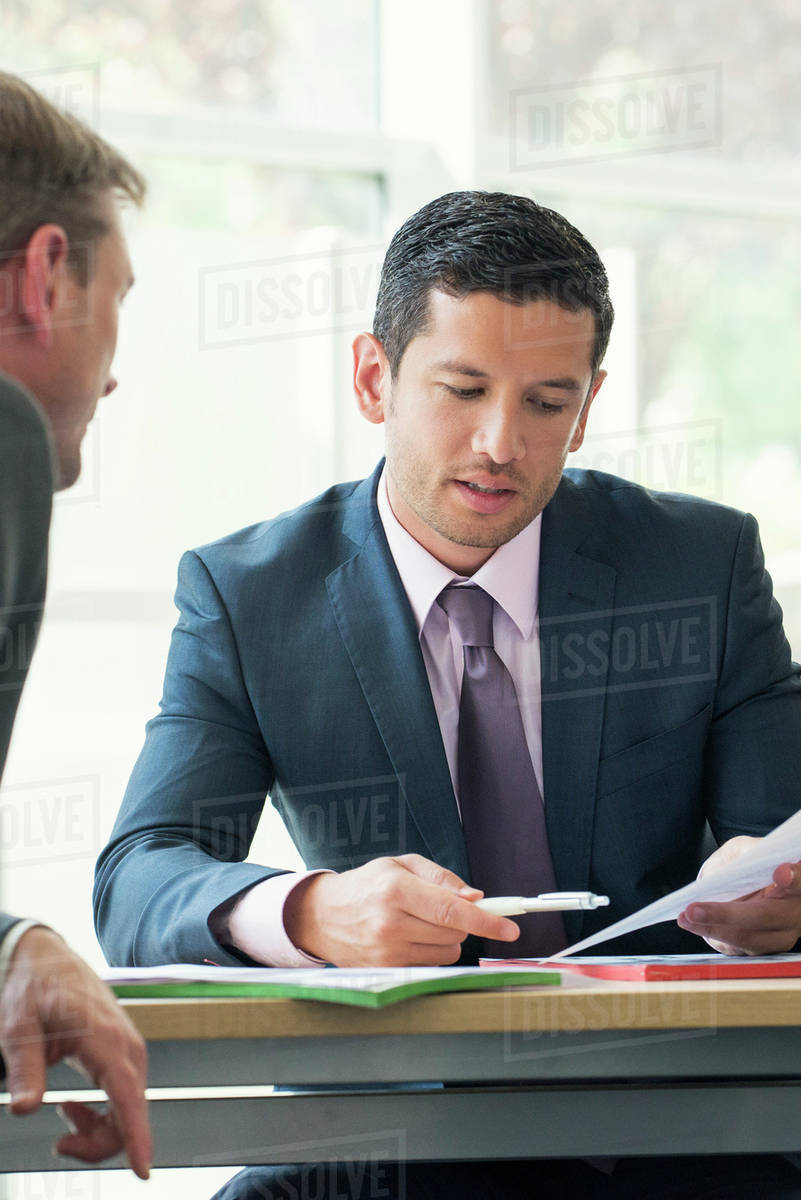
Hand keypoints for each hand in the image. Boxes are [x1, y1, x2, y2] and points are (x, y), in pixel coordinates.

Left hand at [0, 927, 150, 1177]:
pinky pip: (125, 1096)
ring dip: (99, 1128)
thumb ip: (23, 1068)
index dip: (135, 1134)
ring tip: (63, 1115)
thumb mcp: (17, 1026)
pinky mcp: (124, 1052)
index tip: (143, 1169)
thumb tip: (24, 1109)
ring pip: (129, 1108)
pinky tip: (74, 1106)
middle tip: (59, 1143)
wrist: (46, 958)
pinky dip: (103, 1113)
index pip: (126, 1093)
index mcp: (103, 1035)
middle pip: (129, 1111)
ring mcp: (129, 1047)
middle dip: (99, 1141)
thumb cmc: (34, 986)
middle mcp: (125, 1043)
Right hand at [284, 854, 519, 965]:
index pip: (451, 910)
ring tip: (418, 923)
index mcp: (396, 890)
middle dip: (461, 920)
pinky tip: (408, 938)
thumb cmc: (366, 885)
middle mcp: (390, 924)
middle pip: (455, 931)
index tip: (510, 929)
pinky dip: (431, 952)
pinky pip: (431, 965)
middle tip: (440, 908)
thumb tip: (476, 898)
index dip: (486, 921)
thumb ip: (441, 878)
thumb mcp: (401, 865)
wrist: (322, 916)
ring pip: (447, 951)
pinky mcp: (387, 971)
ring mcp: (387, 952)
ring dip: (445, 937)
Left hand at [677, 835, 800, 954]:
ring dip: (713, 929)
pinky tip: (693, 924)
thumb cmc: (752, 862)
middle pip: (766, 916)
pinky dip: (714, 935)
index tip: (780, 873)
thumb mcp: (747, 849)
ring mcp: (784, 933)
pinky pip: (741, 947)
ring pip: (751, 938)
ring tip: (686, 917)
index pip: (800, 880)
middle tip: (693, 909)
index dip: (793, 878)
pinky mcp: (768, 947)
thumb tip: (725, 872)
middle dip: (726, 915)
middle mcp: (796, 911)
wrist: (755, 884)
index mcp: (798, 880)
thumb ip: (743, 854)